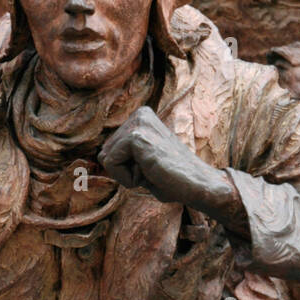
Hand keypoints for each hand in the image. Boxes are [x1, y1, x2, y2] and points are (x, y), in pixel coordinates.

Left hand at [99, 106, 215, 206]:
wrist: (197, 185)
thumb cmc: (172, 180)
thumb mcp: (143, 162)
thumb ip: (124, 155)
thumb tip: (101, 155)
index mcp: (141, 117)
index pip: (110, 150)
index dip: (127, 169)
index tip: (152, 168)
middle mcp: (139, 114)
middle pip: (105, 153)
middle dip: (125, 171)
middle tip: (153, 171)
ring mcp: (139, 123)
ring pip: (107, 160)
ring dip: (128, 175)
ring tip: (154, 171)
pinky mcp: (137, 136)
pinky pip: (111, 165)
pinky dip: (128, 178)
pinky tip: (151, 173)